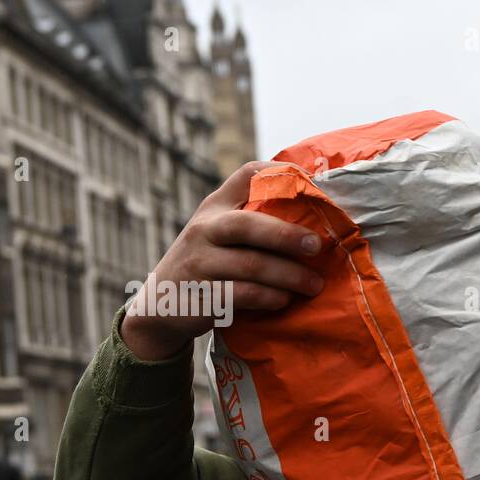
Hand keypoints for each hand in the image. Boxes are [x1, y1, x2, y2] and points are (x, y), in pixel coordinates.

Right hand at [121, 161, 326, 359]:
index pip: (247, 176)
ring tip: (314, 284)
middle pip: (248, 224)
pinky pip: (242, 294)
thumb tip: (318, 224)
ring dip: (289, 275)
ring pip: (250, 265)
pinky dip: (269, 297)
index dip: (282, 174)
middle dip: (287, 235)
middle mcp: (204, 229)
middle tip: (318, 246)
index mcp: (216, 207)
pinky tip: (285, 299)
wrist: (161, 305)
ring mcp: (199, 262)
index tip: (315, 185)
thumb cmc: (209, 266)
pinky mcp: (200, 295)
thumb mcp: (221, 235)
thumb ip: (256, 222)